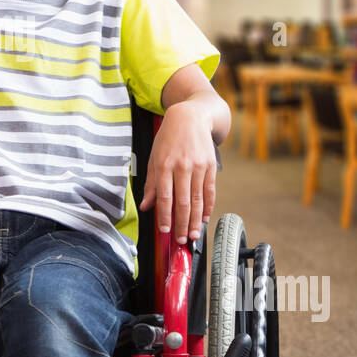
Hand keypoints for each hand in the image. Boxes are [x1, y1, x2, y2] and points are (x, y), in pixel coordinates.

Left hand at [139, 101, 218, 242]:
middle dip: (182, 224)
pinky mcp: (210, 166)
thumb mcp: (154, 157)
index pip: (164, 197)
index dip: (165, 216)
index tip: (165, 231)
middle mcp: (182, 167)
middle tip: (181, 240)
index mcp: (164, 165)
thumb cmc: (168, 137)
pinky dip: (208, 207)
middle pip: (183, 202)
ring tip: (194, 235)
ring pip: (198, 200)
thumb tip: (146, 206)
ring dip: (196, 220)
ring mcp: (198, 167)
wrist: (191, 117)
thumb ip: (151, 183)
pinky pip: (209, 191)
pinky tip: (205, 218)